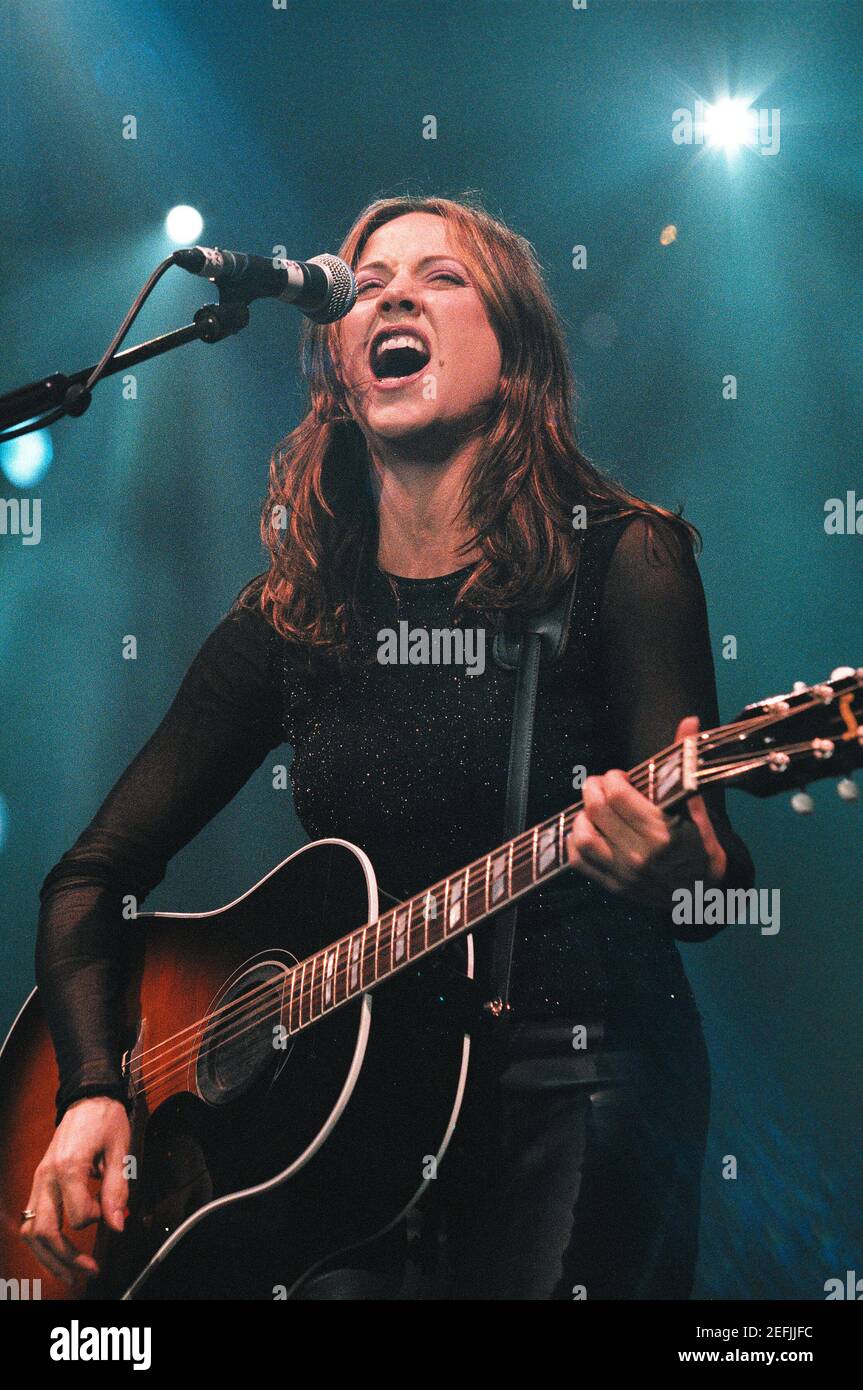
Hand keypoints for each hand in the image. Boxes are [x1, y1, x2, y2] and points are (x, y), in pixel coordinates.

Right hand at [20, 1095, 129, 1285]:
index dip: (97, 1220)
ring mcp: (38, 1181)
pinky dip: (42, 1243)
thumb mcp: (120, 1149)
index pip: (77, 1215)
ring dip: (49, 1258)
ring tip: (71, 1275)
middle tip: (89, 1273)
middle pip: (45, 1232)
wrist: (87, 1096)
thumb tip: (118, 1225)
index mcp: (68, 1167)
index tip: (112, 1213)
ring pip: (31, 1231)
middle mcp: (46, 1177)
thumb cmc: (105, 1119)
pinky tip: (58, 1255)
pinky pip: (31, 1221)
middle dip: (66, 1259)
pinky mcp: (38, 1183)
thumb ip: (118, 1189)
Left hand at [566, 715, 727, 909]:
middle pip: (597, 810)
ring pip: (583, 837)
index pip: (618, 795)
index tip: (618, 777)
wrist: (704, 891)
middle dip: (593, 789)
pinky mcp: (614, 886)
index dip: (612, 778)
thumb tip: (690, 720)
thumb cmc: (699, 843)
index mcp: (664, 832)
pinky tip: (587, 829)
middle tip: (599, 785)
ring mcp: (625, 873)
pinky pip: (579, 862)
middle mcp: (641, 854)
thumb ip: (684, 763)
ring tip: (592, 809)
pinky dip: (575, 842)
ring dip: (582, 817)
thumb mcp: (697, 804)